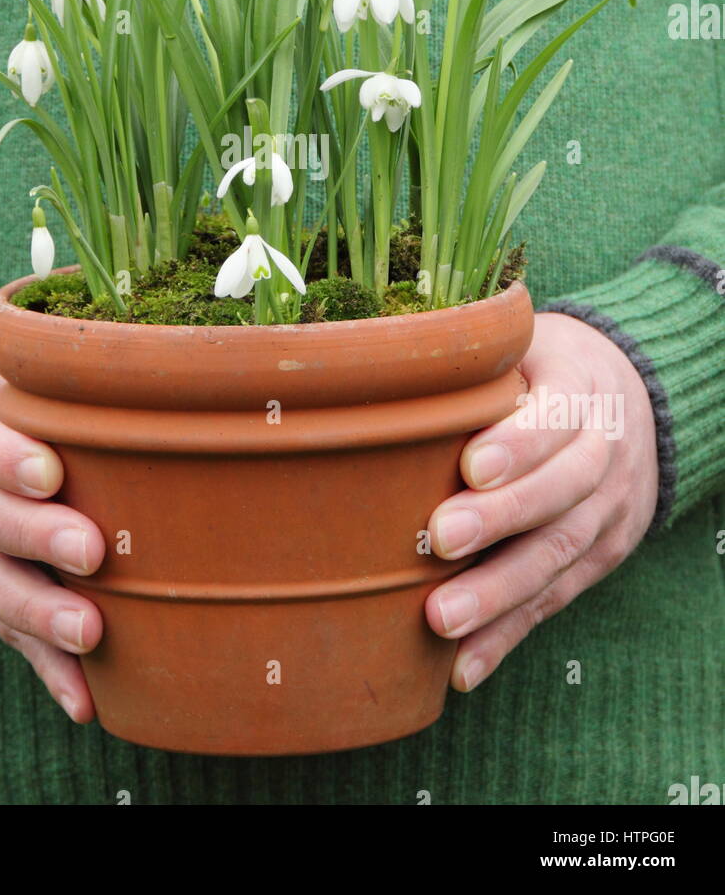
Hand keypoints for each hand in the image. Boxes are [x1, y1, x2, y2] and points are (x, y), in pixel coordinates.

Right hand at [0, 327, 104, 720]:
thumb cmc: (5, 403)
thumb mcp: (17, 375)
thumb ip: (70, 378)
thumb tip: (171, 364)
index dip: (10, 458)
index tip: (50, 471)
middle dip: (36, 536)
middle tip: (92, 551)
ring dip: (39, 612)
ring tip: (90, 631)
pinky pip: (5, 634)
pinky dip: (43, 669)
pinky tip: (82, 700)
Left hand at [426, 312, 657, 691]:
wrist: (629, 400)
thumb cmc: (542, 370)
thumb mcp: (522, 346)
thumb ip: (472, 362)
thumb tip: (384, 370)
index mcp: (581, 389)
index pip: (556, 417)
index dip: (518, 445)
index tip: (470, 467)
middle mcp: (604, 453)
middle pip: (561, 491)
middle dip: (502, 520)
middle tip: (441, 539)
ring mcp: (608, 510)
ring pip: (558, 555)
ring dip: (499, 594)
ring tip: (441, 620)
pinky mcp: (602, 556)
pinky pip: (556, 599)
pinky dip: (509, 635)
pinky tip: (464, 666)